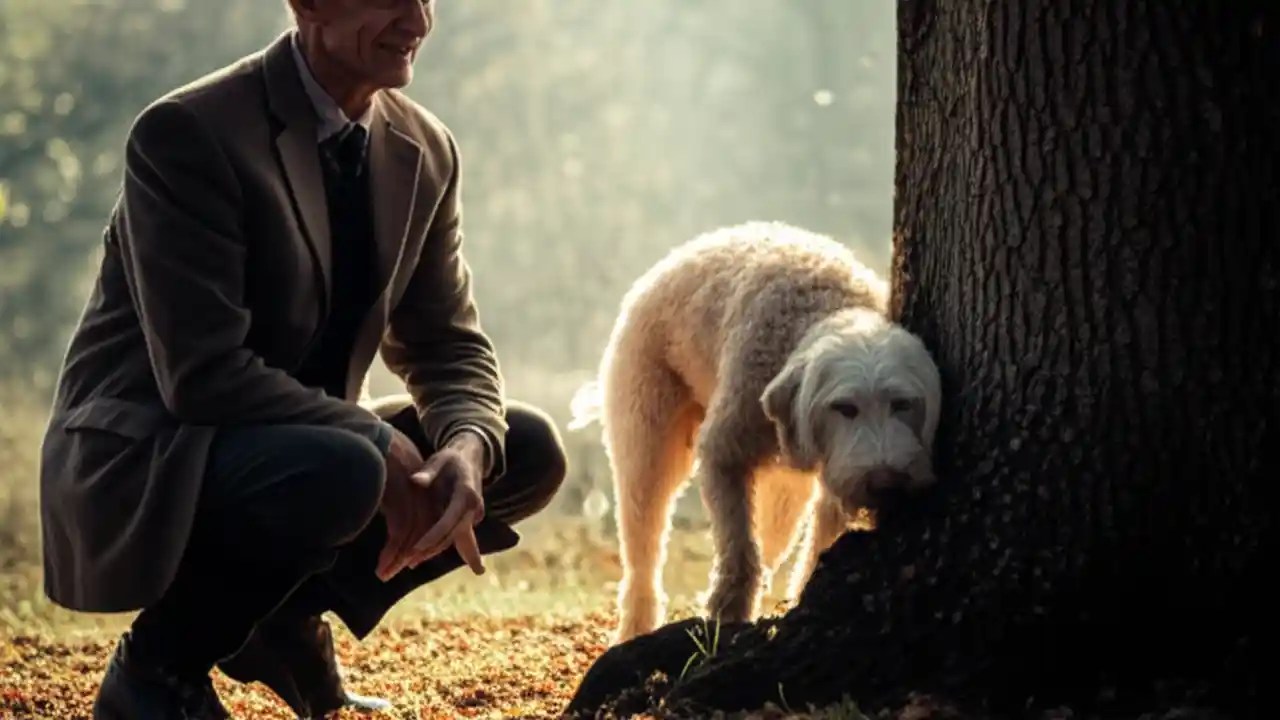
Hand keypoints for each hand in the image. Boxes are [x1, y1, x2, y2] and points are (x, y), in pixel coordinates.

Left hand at [376, 431, 486, 579]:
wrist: (472, 456)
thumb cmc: (452, 457)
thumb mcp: (440, 458)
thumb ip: (429, 471)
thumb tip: (415, 480)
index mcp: (467, 493)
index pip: (448, 521)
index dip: (431, 537)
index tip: (414, 549)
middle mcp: (474, 508)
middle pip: (451, 536)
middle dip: (430, 550)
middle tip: (408, 563)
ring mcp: (475, 515)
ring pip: (455, 539)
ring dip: (435, 551)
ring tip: (412, 564)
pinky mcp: (471, 519)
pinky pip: (456, 536)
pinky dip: (441, 544)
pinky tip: (424, 555)